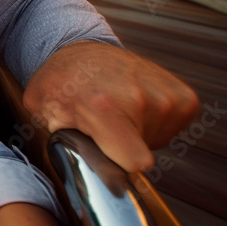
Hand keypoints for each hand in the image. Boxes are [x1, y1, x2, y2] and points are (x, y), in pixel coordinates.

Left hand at [23, 41, 198, 171]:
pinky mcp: (185, 97)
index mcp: (104, 107)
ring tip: (117, 112)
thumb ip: (57, 143)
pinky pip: (172, 129)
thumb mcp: (41, 109)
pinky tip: (135, 106)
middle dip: (121, 149)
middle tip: (102, 125)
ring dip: (137, 135)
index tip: (105, 157)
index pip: (134, 162)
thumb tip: (79, 175)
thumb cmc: (61, 82)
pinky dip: (155, 123)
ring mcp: (167, 97)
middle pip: (141, 156)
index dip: (118, 168)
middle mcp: (141, 99)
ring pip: (156, 143)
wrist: (84, 50)